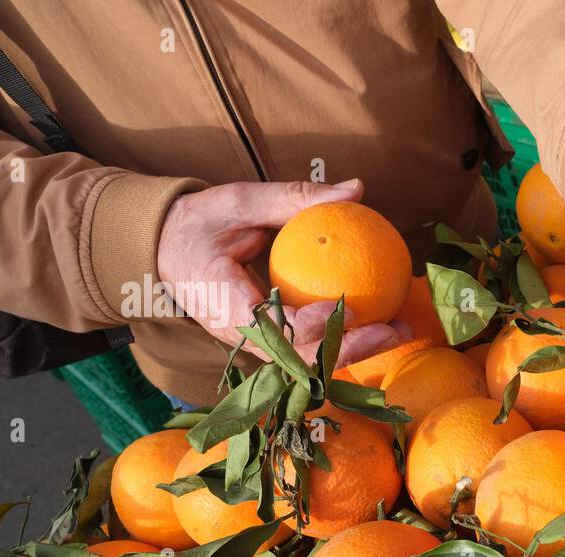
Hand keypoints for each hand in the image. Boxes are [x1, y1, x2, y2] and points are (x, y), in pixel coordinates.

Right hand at [157, 179, 408, 364]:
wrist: (164, 251)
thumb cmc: (197, 224)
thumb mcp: (238, 201)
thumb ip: (293, 197)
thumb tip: (355, 188)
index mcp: (226, 306)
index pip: (275, 331)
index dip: (312, 328)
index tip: (345, 307)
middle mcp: (243, 337)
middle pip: (302, 358)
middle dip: (350, 349)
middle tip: (393, 328)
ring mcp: (256, 346)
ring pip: (311, 360)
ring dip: (357, 349)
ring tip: (400, 328)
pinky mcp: (270, 343)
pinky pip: (311, 347)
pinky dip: (346, 338)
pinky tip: (383, 321)